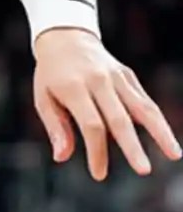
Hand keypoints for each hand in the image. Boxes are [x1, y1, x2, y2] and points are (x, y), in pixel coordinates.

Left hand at [34, 27, 181, 179]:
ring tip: (174, 154)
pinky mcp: (128, 75)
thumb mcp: (43, 97)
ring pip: (142, 106)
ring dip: (160, 132)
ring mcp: (116, 76)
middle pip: (119, 118)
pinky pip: (144, 100)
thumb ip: (55, 127)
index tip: (99, 174)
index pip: (91, 124)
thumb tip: (62, 157)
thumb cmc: (51, 74)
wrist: (65, 37)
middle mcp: (98, 81)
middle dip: (132, 146)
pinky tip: (168, 139)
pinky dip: (157, 120)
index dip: (97, 151)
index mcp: (73, 87)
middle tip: (143, 170)